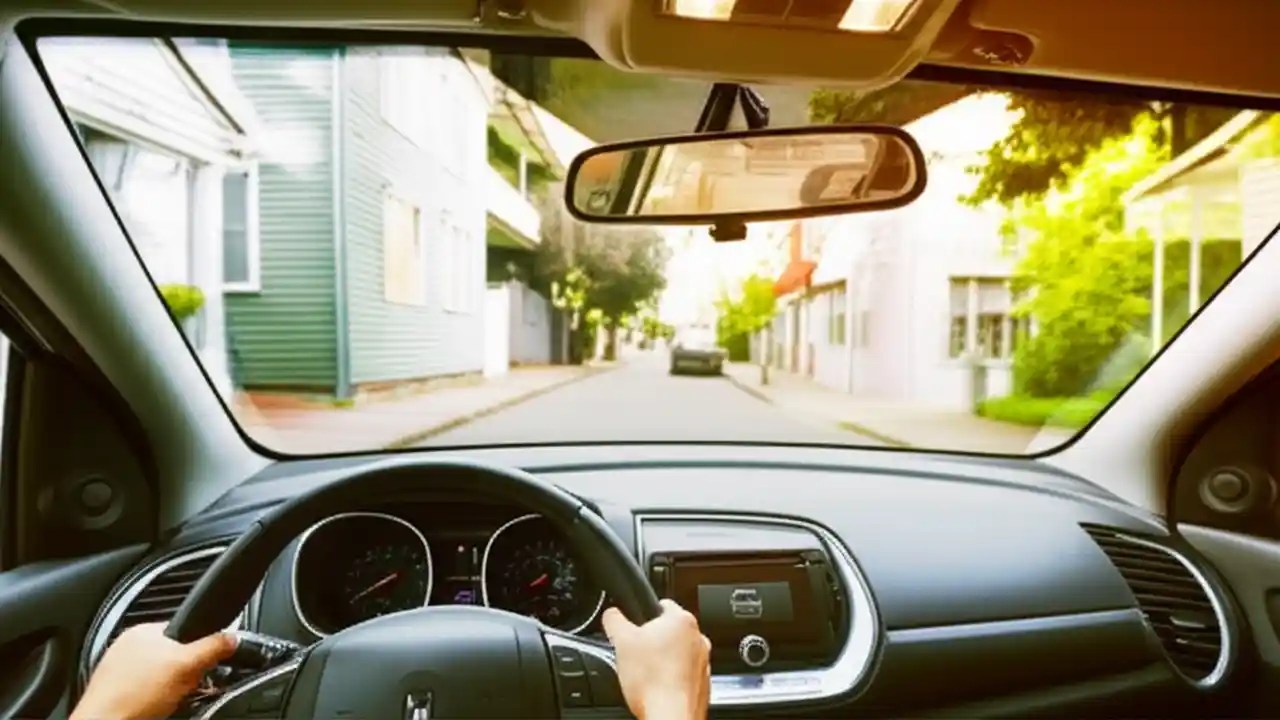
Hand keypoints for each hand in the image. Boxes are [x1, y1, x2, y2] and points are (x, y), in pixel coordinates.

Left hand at [71, 623, 236, 719]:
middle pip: (175, 656)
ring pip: (162, 678)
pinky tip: (157, 709)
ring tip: (169, 701)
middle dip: (186, 674)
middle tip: (185, 687)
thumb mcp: (186, 666)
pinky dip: (156, 702)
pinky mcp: (117, 695)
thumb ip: (212, 648)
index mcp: (141, 631)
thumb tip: (233, 637)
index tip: (201, 665)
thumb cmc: (134, 696)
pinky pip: (148, 695)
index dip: (199, 649)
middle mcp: (127, 648)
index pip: (184, 630)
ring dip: (172, 690)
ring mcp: (119, 673)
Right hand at [602, 599, 710, 719]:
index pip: (662, 605)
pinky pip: (684, 675)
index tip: (635, 627)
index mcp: (682, 620)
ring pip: (678, 654)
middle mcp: (699, 638)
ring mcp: (703, 662)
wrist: (670, 715)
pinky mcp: (703, 683)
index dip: (643, 615)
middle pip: (670, 631)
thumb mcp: (621, 641)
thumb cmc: (652, 681)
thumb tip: (612, 614)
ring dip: (664, 660)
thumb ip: (614, 619)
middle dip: (653, 641)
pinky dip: (672, 679)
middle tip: (636, 654)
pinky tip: (658, 687)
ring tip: (647, 674)